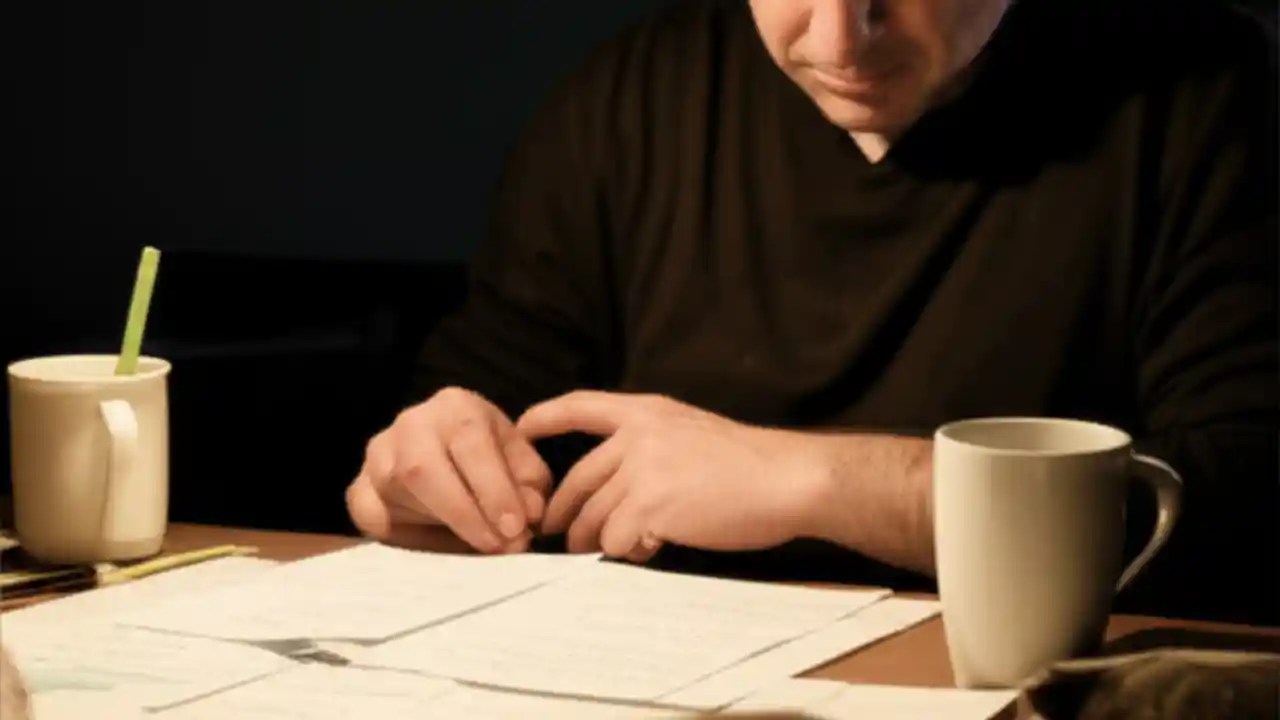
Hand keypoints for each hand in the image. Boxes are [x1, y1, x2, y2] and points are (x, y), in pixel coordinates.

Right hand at [346, 387, 552, 552]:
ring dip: (442, 529)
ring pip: (397, 494)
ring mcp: (377, 456)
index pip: (469, 442)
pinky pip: (373, 519)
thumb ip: (530, 485)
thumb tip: (529, 515)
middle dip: (463, 514)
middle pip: (422, 468)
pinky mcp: (358, 491)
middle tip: (497, 547)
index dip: (493, 489)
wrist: (446, 455)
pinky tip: (441, 548)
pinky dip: (409, 539)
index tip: (515, 528)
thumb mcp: (520, 462)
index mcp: (454, 406)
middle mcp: (409, 424)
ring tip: (478, 547)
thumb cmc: (490, 459)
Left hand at [517, 392, 825, 558]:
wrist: (786, 478)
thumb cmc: (750, 464)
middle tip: (556, 533)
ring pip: (592, 516)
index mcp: (647, 411)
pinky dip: (628, 552)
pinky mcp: (650, 506)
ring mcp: (641, 470)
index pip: (580, 404)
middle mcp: (637, 435)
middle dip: (563, 512)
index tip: (520, 427)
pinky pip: (616, 540)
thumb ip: (650, 450)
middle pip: (577, 479)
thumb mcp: (691, 433)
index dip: (545, 416)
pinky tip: (650, 551)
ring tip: (604, 551)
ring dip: (592, 540)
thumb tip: (617, 491)